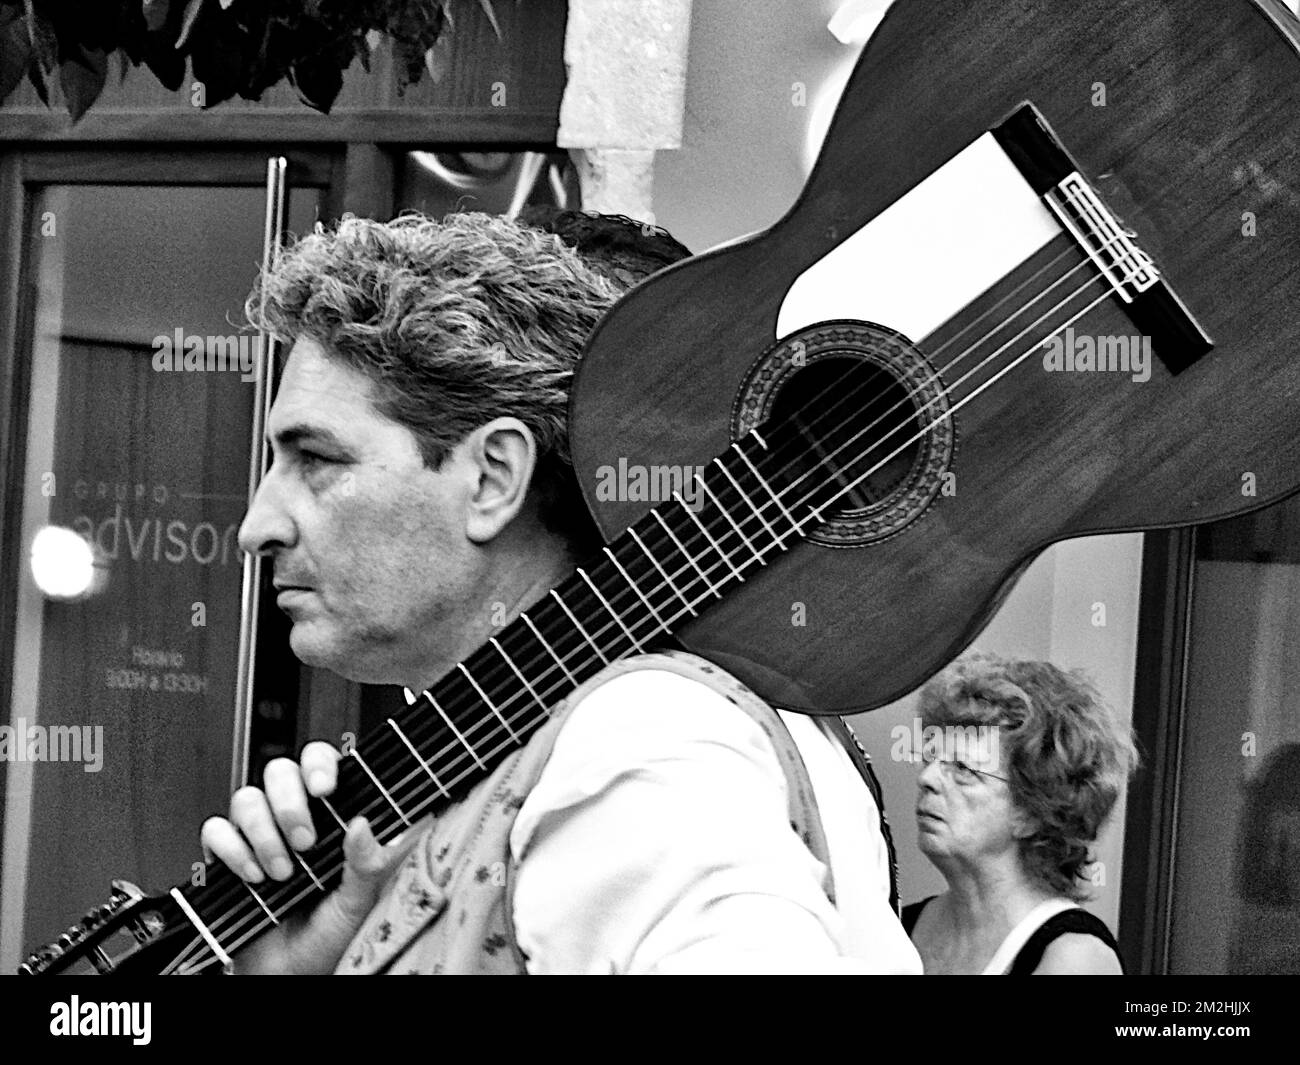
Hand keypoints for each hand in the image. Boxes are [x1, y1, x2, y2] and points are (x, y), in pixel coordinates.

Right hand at [200, 741, 422, 974]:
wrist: (289, 974)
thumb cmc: (328, 936)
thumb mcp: (359, 901)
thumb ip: (366, 864)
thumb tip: (363, 825)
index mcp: (327, 818)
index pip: (318, 764)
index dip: (318, 764)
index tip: (324, 788)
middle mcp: (290, 818)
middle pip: (279, 772)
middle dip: (290, 804)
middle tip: (305, 842)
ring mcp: (256, 835)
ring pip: (247, 798)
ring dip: (264, 835)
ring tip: (282, 872)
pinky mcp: (226, 858)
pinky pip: (216, 831)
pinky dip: (233, 851)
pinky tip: (253, 876)